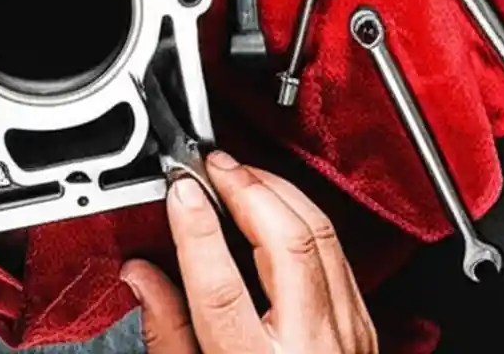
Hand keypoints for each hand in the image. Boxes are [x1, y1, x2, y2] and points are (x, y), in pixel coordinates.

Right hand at [121, 152, 377, 353]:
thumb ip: (167, 335)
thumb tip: (139, 276)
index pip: (222, 287)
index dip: (196, 229)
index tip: (178, 191)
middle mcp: (309, 348)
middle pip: (287, 244)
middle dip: (247, 190)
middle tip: (211, 167)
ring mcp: (345, 336)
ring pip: (321, 237)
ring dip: (278, 193)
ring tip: (240, 175)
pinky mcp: (363, 328)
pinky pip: (338, 254)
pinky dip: (305, 217)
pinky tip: (278, 207)